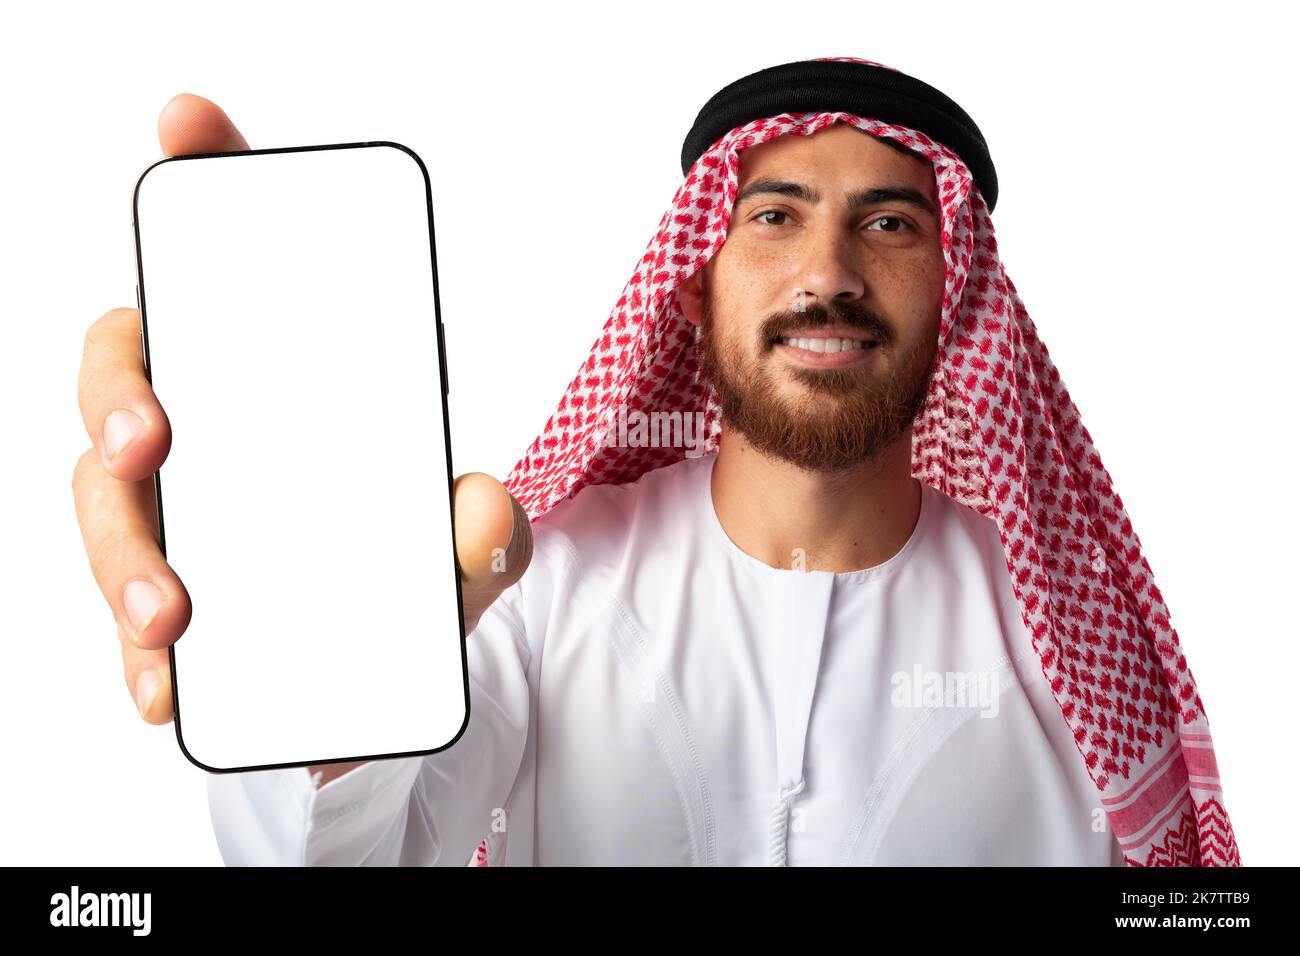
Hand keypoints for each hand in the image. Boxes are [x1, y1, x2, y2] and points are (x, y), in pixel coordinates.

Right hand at [72, 94, 531, 727]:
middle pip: (129, 374)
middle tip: (151, 433)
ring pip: (105, 501)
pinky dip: (137, 657)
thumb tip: (481, 509)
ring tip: (171, 614)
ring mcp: (177, 512)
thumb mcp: (469, 550)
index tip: (190, 123)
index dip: (206, 181)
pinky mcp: (163, 601)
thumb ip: (488, 531)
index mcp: (282, 383)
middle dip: (120, 390)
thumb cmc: (412, 574)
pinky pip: (125, 616)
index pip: (234, 267)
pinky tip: (162, 688)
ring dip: (123, 553)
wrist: (385, 680)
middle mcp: (213, 430)